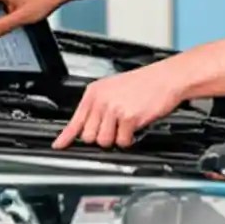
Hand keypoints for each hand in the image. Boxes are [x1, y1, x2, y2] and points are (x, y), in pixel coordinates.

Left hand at [52, 62, 186, 149]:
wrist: (166, 78)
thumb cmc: (145, 83)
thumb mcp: (114, 89)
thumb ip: (98, 106)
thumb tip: (88, 127)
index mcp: (95, 92)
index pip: (76, 120)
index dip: (66, 137)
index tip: (58, 146)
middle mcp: (101, 100)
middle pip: (89, 136)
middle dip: (101, 137)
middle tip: (114, 128)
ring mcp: (114, 109)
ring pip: (104, 141)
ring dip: (116, 138)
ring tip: (125, 126)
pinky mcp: (128, 118)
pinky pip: (122, 142)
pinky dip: (129, 139)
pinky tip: (135, 127)